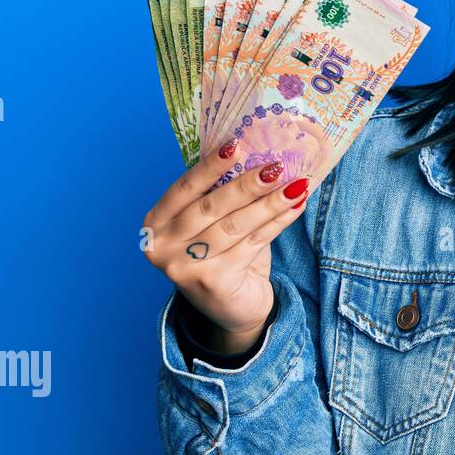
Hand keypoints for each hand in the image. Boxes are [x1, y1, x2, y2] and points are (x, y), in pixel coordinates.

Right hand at [142, 139, 310, 348]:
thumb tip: (258, 155)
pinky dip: (278, 223)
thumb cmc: (223, 256)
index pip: (184, 188)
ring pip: (235, 226)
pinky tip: (296, 206)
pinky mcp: (213, 283)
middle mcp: (162, 246)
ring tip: (297, 185)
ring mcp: (184, 268)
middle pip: (211, 207)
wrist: (233, 309)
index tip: (237, 145)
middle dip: (247, 184)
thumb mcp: (213, 223)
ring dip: (270, 203)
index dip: (210, 166)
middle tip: (277, 165)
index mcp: (156, 222)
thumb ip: (221, 194)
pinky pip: (253, 244)